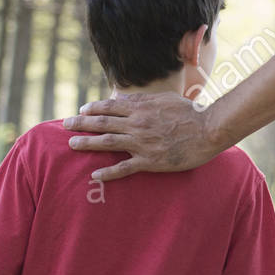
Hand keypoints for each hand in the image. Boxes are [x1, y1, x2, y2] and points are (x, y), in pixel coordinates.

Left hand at [63, 93, 222, 178]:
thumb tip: (126, 99)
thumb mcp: (165, 99)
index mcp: (141, 109)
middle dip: (81, 124)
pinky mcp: (150, 161)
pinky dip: (108, 172)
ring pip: (108, 143)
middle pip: (103, 123)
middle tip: (65, 125)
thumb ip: (144, 100)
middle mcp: (137, 125)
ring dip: (87, 143)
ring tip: (72, 145)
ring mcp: (142, 144)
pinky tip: (95, 175)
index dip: (92, 109)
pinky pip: (124, 168)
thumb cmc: (190, 113)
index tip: (81, 111)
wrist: (208, 130)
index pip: (109, 107)